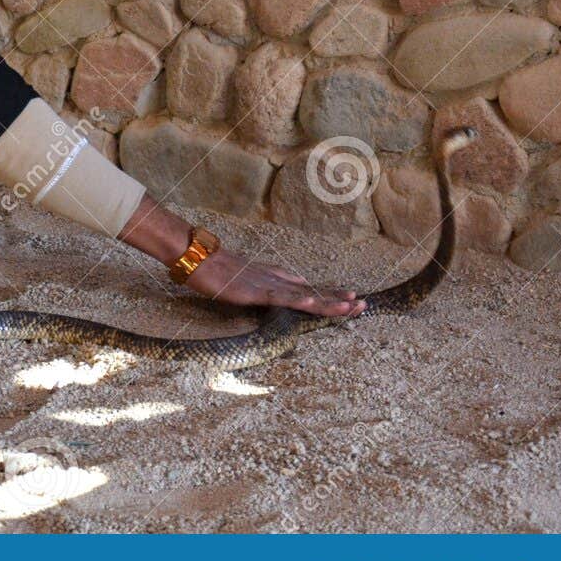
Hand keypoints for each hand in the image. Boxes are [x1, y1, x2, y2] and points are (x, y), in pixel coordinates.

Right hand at [180, 247, 366, 317]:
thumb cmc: (215, 267)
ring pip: (303, 296)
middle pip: (312, 291)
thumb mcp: (246, 276)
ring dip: (328, 302)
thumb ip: (270, 280)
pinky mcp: (254, 291)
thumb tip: (295, 284)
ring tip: (351, 306)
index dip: (330, 293)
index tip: (351, 297)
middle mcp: (275, 280)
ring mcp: (266, 285)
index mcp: (274, 277)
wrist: (197, 255)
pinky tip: (314, 304)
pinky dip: (299, 301)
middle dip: (338, 298)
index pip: (307, 287)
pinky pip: (280, 298)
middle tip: (364, 304)